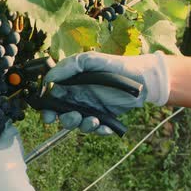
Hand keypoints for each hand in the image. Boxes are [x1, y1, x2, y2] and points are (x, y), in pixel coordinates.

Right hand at [41, 51, 169, 134]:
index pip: (51, 100)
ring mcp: (90, 109)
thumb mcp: (91, 60)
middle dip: (66, 120)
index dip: (47, 109)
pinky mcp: (104, 118)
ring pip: (79, 124)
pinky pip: (97, 129)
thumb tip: (48, 79)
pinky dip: (100, 131)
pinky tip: (106, 127)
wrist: (144, 78)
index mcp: (70, 84)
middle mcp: (77, 98)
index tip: (49, 115)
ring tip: (95, 120)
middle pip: (62, 116)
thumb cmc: (115, 66)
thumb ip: (69, 66)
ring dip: (84, 126)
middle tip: (75, 116)